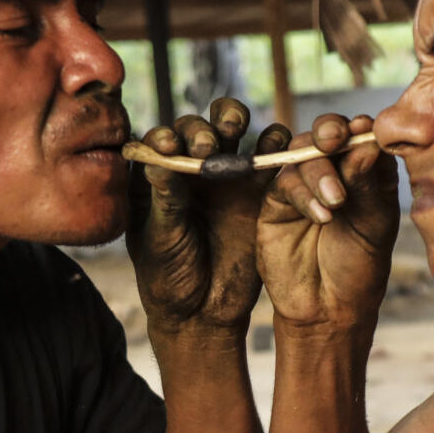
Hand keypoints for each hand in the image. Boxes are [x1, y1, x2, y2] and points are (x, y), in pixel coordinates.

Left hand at [127, 96, 289, 337]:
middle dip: (202, 129)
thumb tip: (160, 157)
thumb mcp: (160, 239)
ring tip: (234, 129)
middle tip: (208, 146)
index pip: (161, 141)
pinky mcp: (259, 188)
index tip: (171, 147)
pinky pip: (270, 155)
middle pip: (199, 127)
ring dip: (233, 120)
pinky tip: (273, 144)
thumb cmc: (169, 276)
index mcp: (158, 177)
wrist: (205, 312)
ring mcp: (226, 175)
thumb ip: (164, 198)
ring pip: (233, 129)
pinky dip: (275, 143)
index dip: (166, 137)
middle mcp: (191, 168)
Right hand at [256, 112, 400, 330]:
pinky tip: (321, 216)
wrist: (327, 308)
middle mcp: (334, 171)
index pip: (363, 135)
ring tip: (336, 201)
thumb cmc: (359, 267)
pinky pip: (284, 181)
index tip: (366, 129)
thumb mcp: (374, 225)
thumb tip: (366, 141)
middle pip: (327, 133)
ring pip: (302, 152)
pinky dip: (302, 192)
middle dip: (330, 131)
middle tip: (336, 140)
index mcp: (366, 171)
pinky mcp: (276, 201)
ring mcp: (303, 184)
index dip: (363, 128)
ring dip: (319, 169)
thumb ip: (368, 184)